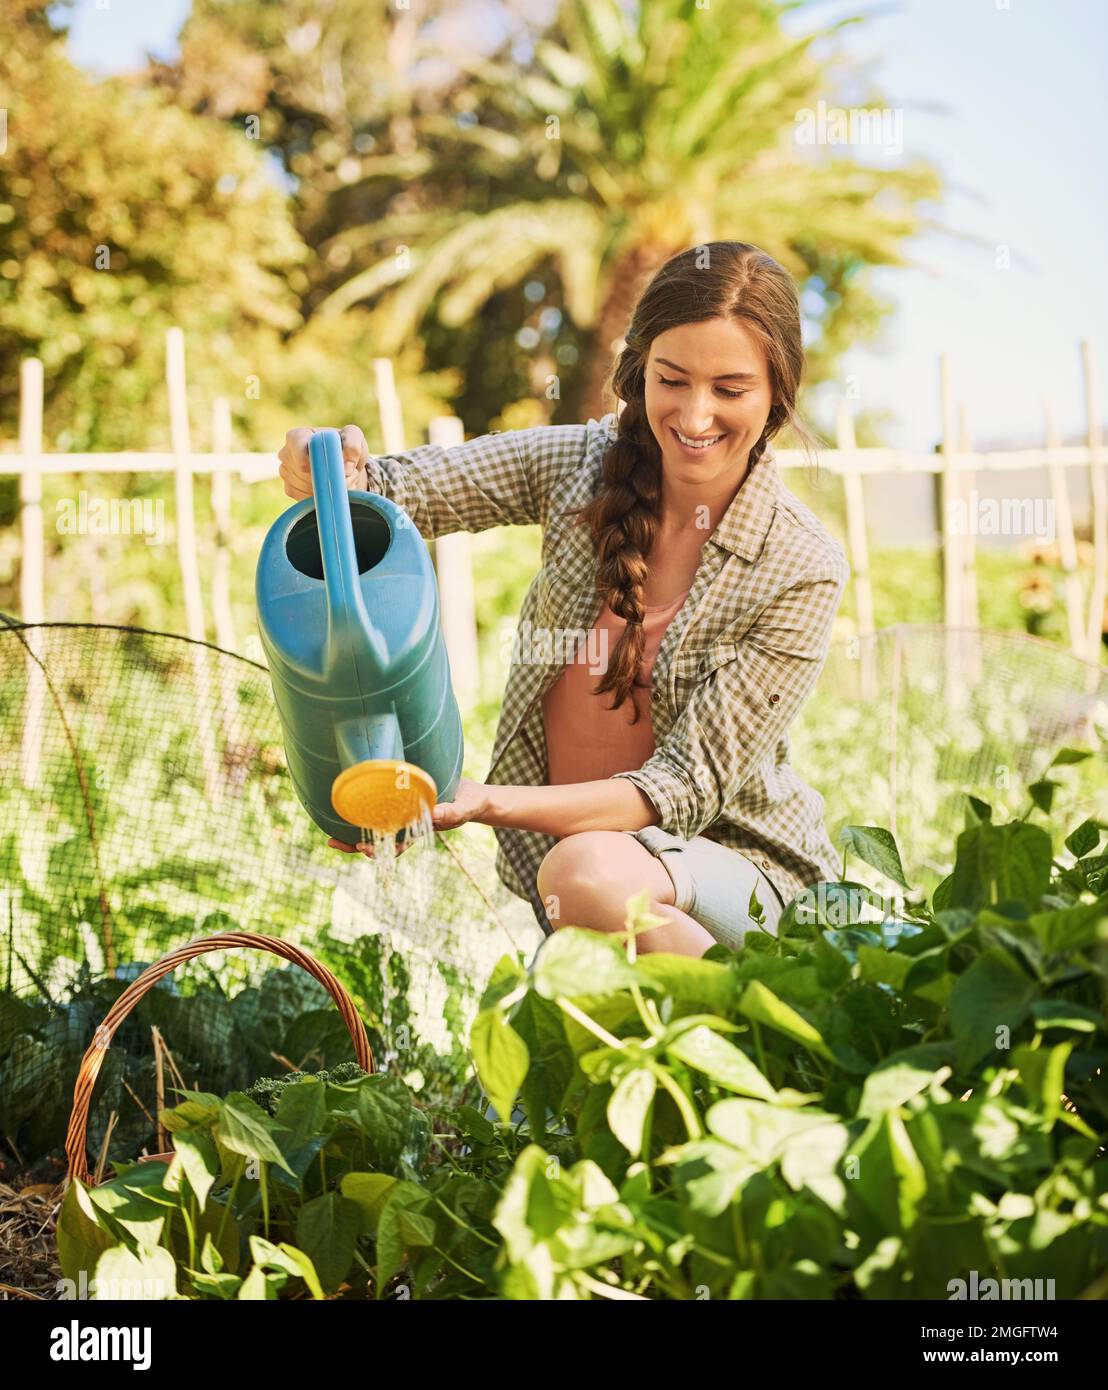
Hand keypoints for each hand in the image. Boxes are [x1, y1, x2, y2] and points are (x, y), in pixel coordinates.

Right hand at [277, 424, 368, 499]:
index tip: (325, 467)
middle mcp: (287, 453)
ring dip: (328, 489)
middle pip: (303, 472)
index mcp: (297, 435)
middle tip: (347, 474)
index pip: (296, 446)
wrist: (341, 464)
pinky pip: (304, 499)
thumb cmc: (344, 446)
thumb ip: (353, 445)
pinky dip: (322, 498)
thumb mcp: (354, 438)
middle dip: (327, 477)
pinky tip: (329, 488)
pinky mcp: (289, 490)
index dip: (310, 458)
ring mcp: (285, 472)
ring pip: (306, 488)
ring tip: (340, 478)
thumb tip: (346, 466)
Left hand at [326, 779, 489, 857]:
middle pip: (377, 839)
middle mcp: (406, 825)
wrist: (473, 796)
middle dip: (354, 844)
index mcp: (417, 831)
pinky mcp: (403, 798)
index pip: (394, 846)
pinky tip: (351, 799)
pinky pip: (382, 805)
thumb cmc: (469, 806)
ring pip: (375, 824)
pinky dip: (367, 805)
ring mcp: (403, 813)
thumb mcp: (461, 810)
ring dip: (354, 828)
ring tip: (331, 831)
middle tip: (333, 842)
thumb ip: (448, 814)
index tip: (362, 848)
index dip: (377, 850)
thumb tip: (429, 815)